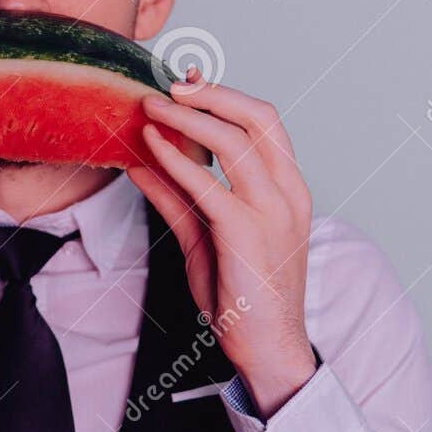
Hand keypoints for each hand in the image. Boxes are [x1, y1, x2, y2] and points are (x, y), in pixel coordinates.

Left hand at [127, 72, 316, 417]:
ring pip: (234, 142)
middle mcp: (288, 193)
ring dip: (187, 118)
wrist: (268, 350)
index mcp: (288, 189)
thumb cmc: (242, 297)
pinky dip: (176, 162)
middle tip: (168, 85)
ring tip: (151, 107)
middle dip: (209, 93)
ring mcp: (273, 213)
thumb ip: (177, 198)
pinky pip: (209, 187)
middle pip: (257, 118)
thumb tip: (143, 162)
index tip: (187, 81)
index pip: (264, 122)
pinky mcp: (248, 235)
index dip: (225, 95)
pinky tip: (150, 148)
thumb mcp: (204, 237)